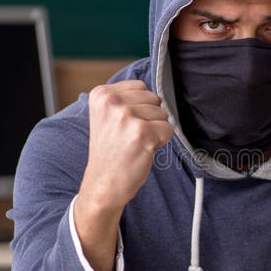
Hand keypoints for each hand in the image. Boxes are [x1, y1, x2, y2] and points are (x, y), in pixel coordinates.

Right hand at [74, 81, 173, 270]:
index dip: (140, 107)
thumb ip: (125, 98)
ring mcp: (126, 117)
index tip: (124, 125)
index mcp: (101, 94)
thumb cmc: (110, 152)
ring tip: (135, 144)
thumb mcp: (106, 116)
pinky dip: (161, 142)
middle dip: (149, 118)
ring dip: (155, 130)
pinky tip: (143, 150)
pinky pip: (169, 129)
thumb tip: (156, 92)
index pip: (141, 86)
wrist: (103, 184)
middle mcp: (111, 102)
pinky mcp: (142, 132)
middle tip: (129, 137)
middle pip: (154, 99)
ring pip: (163, 114)